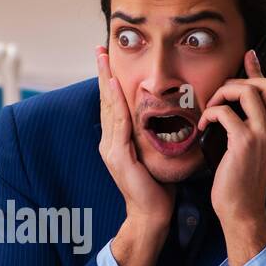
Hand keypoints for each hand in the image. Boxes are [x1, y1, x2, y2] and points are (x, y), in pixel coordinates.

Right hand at [96, 45, 174, 230]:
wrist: (151, 215)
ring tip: (103, 60)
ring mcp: (110, 149)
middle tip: (99, 49)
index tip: (108, 60)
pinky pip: (117, 123)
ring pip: (108, 107)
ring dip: (105, 81)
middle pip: (105, 101)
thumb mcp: (155, 156)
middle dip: (102, 74)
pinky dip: (115, 102)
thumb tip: (166, 119)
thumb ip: (152, 137)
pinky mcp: (117, 156)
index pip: (113, 105)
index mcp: (117, 142)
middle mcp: (109, 142)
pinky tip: (113, 86)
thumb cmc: (157, 188)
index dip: (109, 82)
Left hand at [197, 48, 265, 265]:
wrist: (241, 207)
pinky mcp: (246, 141)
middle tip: (221, 96)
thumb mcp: (252, 144)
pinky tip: (203, 126)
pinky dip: (210, 114)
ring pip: (246, 91)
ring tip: (211, 108)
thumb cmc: (242, 177)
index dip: (257, 70)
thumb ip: (251, 119)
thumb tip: (241, 93)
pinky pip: (224, 112)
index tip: (246, 56)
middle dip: (239, 82)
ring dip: (223, 94)